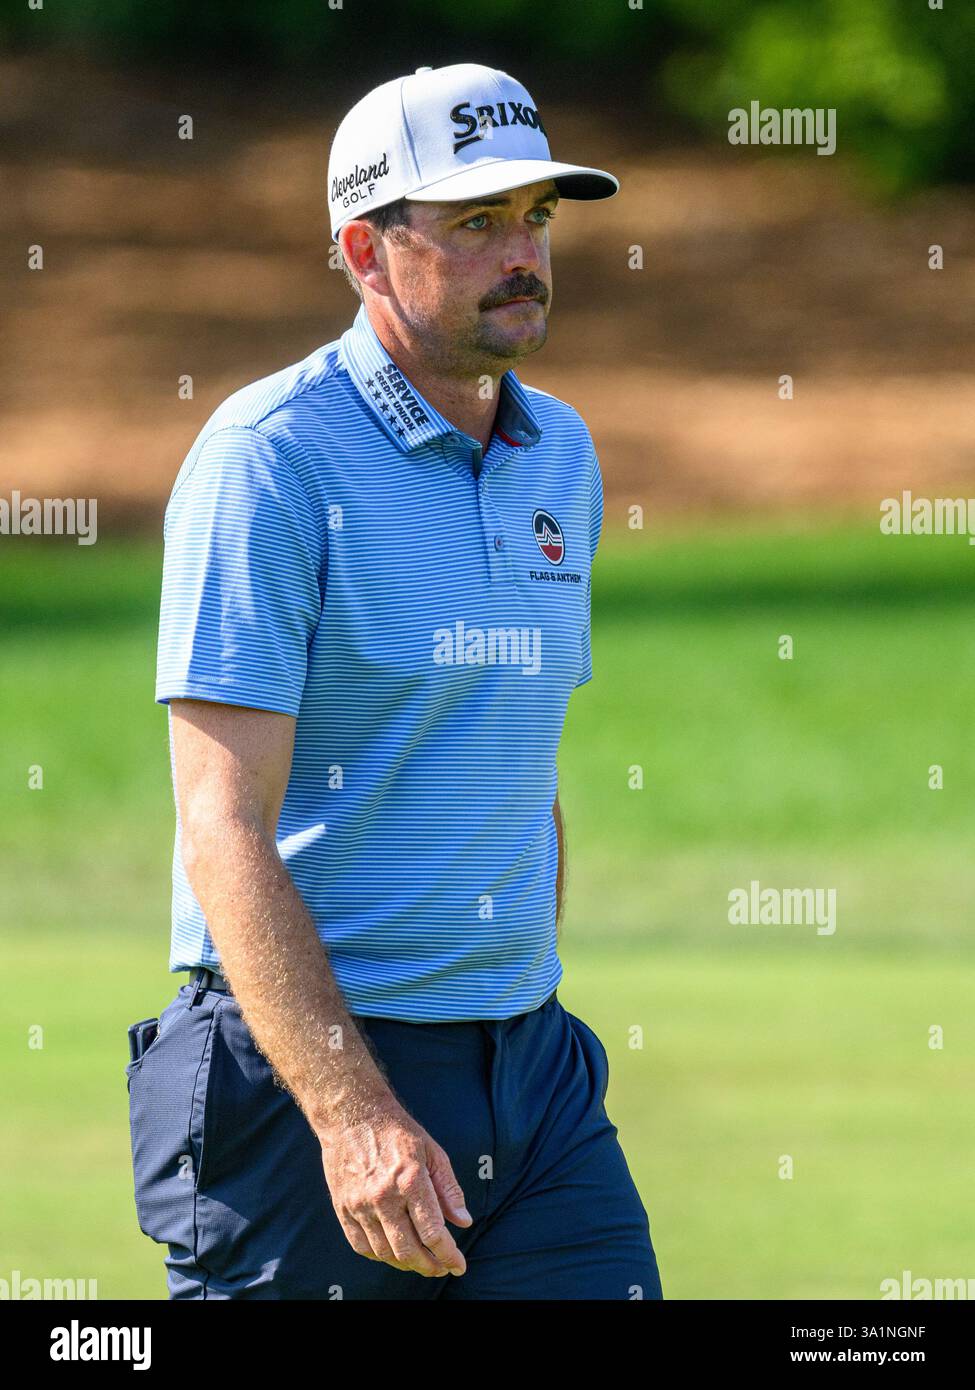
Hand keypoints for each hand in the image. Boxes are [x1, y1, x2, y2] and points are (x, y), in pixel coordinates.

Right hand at [320, 1099, 472, 1277]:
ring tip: (420, 1261)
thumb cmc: (397, 1131)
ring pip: (384, 1253)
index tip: (458, 1265)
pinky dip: (379, 1256)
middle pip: (408, 1250)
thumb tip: (463, 1222)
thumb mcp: (433, 1152)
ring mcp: (360, 1204)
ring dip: (405, 1264)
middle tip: (440, 1267)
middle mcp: (384, 1196)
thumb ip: (449, 1189)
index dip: (449, 1255)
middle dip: (429, 1266)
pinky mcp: (343, 1208)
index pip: (432, 1232)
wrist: (352, 1114)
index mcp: (411, 1180)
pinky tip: (392, 1252)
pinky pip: (361, 1246)